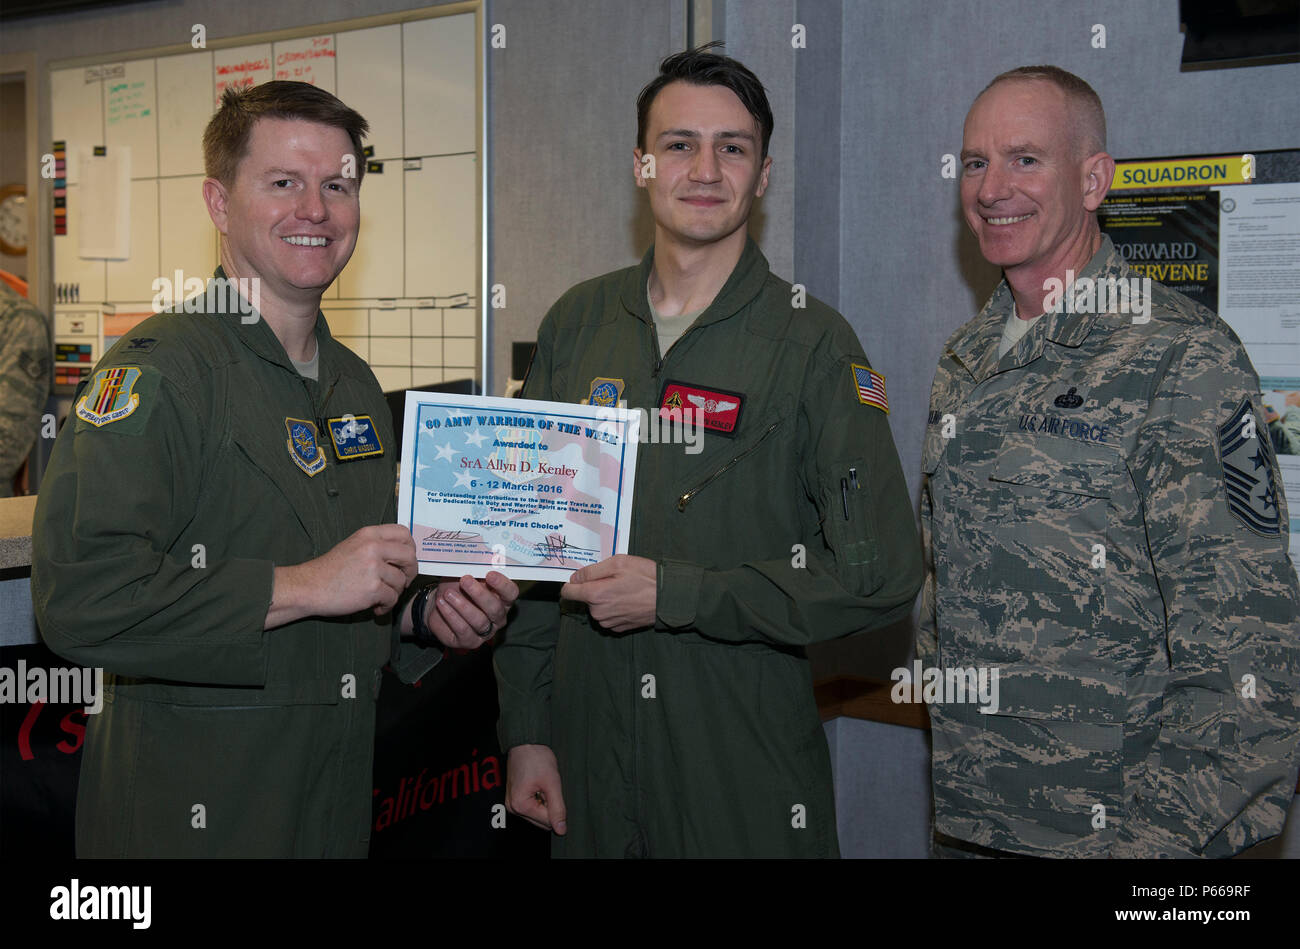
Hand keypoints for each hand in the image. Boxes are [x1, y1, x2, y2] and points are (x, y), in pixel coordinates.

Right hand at [268, 525, 415, 627]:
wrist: (308, 587)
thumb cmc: (330, 570)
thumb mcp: (353, 546)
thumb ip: (377, 546)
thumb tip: (405, 555)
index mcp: (369, 534)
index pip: (404, 533)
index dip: (410, 548)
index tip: (405, 560)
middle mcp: (373, 547)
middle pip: (409, 557)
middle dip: (410, 572)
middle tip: (402, 582)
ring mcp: (373, 568)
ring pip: (401, 581)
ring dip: (394, 592)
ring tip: (379, 596)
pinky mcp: (372, 588)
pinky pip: (392, 598)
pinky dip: (386, 606)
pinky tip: (375, 607)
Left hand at [421, 571, 519, 648]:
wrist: (440, 602)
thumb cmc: (457, 586)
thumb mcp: (465, 574)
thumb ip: (474, 570)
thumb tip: (476, 559)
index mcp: (503, 598)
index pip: (511, 593)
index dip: (502, 584)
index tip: (489, 574)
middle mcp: (498, 617)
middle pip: (495, 609)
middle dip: (479, 594)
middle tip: (464, 580)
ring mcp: (485, 632)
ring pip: (479, 621)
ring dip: (462, 606)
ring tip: (448, 594)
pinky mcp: (469, 641)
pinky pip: (463, 630)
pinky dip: (451, 616)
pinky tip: (442, 604)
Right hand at [505, 744, 565, 834]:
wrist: (526, 742)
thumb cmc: (537, 758)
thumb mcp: (552, 783)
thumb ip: (557, 808)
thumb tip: (561, 830)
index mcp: (520, 806)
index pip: (547, 822)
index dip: (556, 807)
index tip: (554, 790)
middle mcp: (513, 808)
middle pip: (541, 821)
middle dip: (550, 806)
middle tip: (549, 787)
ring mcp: (513, 803)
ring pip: (538, 814)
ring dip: (545, 802)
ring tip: (543, 785)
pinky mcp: (516, 798)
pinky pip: (533, 806)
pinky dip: (540, 798)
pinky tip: (540, 785)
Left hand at [560, 554, 655, 631]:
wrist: (669, 598)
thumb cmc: (646, 577)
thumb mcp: (618, 563)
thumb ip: (592, 570)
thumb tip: (574, 578)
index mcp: (595, 594)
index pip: (568, 592)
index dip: (573, 582)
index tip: (582, 577)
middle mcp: (598, 612)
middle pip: (585, 598)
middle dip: (595, 588)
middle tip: (615, 579)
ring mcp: (608, 622)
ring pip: (597, 607)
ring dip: (605, 598)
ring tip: (625, 589)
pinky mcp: (619, 628)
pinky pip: (608, 616)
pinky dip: (614, 608)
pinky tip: (628, 600)